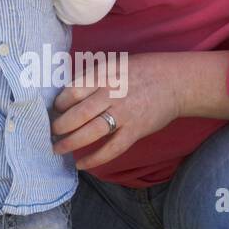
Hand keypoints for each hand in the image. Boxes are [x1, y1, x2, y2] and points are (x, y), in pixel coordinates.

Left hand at [50, 52, 180, 170]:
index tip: (54, 110)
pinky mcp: (136, 130)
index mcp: (105, 75)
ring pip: (91, 132)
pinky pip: (112, 149)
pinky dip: (95, 159)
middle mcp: (113, 94)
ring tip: (58, 149)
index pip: (73, 91)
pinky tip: (81, 164)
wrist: (176, 82)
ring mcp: (125, 114)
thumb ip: (94, 77)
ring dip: (70, 143)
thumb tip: (68, 95)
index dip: (59, 104)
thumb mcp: (116, 65)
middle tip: (51, 132)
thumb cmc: (143, 71)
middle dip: (60, 126)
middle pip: (78, 114)